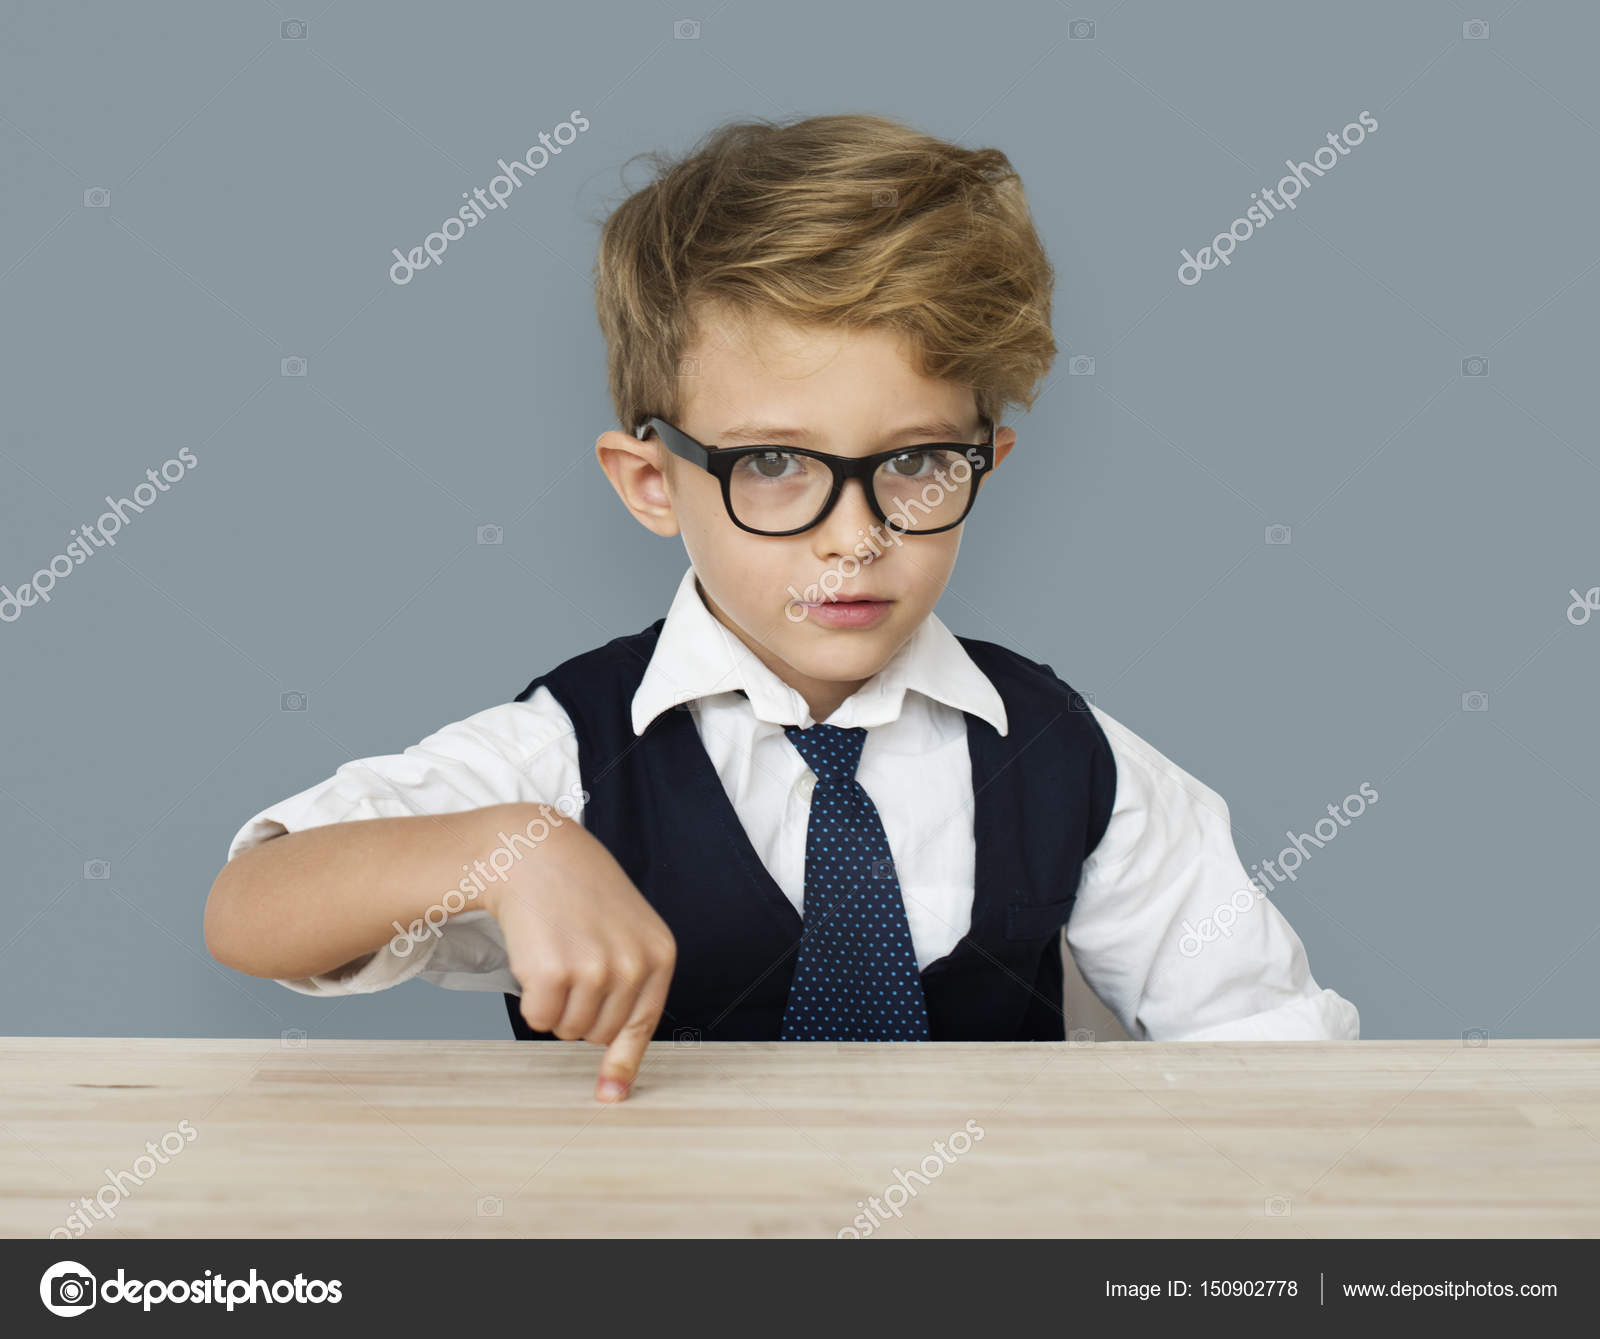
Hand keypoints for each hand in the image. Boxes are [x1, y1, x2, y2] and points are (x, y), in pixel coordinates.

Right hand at [482, 812, 675, 1101]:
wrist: (539, 855)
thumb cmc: (582, 900)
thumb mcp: (626, 937)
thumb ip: (630, 998)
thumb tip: (615, 1089)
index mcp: (660, 955)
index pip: (642, 1026)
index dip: (621, 1063)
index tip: (609, 1097)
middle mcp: (634, 965)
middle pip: (599, 1034)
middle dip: (579, 1012)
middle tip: (571, 965)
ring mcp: (595, 969)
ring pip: (567, 1030)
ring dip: (554, 1005)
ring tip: (556, 956)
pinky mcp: (554, 971)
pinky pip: (537, 1019)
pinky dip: (530, 999)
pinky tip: (536, 956)